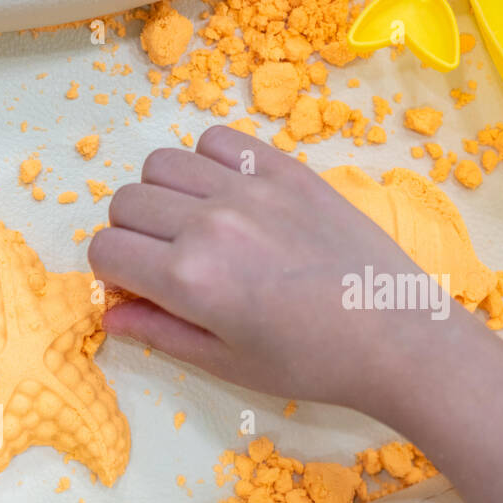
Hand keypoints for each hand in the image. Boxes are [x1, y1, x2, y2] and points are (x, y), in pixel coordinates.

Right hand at [89, 125, 474, 413]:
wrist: (396, 335)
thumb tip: (110, 315)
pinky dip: (205, 162)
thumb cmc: (309, 362)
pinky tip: (226, 195)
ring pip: (161, 165)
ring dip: (161, 195)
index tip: (137, 287)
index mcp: (189, 279)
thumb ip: (159, 332)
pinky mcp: (285, 169)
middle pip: (126, 202)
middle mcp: (209, 224)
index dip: (112, 272)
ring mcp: (249, 189)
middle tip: (163, 260)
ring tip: (192, 224)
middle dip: (130, 234)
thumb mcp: (225, 362)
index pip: (106, 250)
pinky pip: (216, 140)